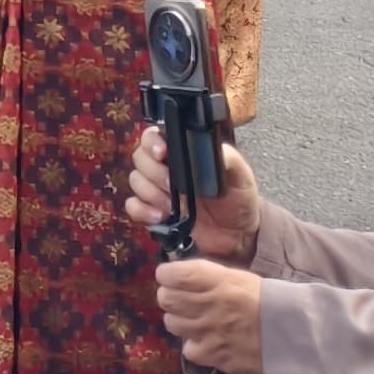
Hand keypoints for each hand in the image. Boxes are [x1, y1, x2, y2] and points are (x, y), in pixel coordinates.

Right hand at [123, 123, 263, 258]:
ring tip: (170, 206)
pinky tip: (160, 217)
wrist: (238, 237)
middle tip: (172, 186)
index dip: (152, 142)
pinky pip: (133, 206)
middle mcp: (165, 168)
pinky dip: (142, 211)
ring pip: (135, 180)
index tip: (162, 153)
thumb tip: (214, 148)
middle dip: (153, 171)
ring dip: (150, 193)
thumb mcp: (241, 176)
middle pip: (140, 157)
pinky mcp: (152, 213)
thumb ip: (228, 158)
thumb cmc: (238, 201)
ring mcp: (157, 191)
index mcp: (182, 153)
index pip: (154, 135)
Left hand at [154, 258, 264, 373]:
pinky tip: (207, 342)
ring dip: (180, 321)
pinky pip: (188, 349)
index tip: (172, 278)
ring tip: (196, 321)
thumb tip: (179, 274)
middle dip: (171, 297)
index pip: (170, 274)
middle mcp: (207, 304)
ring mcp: (208, 331)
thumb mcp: (236, 276)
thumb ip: (206, 276)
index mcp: (214, 280)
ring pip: (171, 323)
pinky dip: (194, 346)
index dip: (168, 275)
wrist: (292, 332)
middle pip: (165, 298)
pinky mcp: (213, 355)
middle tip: (184, 300)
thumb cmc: (265, 299)